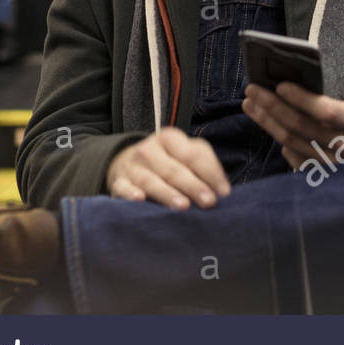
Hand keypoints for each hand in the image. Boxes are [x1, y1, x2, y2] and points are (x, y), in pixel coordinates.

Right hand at [105, 127, 230, 210]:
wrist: (126, 162)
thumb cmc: (167, 161)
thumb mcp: (185, 154)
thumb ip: (204, 166)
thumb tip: (223, 191)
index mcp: (170, 138)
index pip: (193, 154)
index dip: (210, 173)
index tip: (224, 193)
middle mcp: (150, 149)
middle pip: (173, 169)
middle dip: (193, 185)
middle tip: (209, 202)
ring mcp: (133, 166)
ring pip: (151, 180)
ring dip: (167, 193)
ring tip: (183, 206)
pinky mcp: (119, 182)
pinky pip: (124, 188)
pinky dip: (131, 193)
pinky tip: (140, 199)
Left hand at [243, 50, 343, 170]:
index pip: (325, 112)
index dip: (302, 99)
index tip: (280, 84)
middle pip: (301, 126)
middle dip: (273, 106)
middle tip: (252, 89)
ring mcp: (329, 164)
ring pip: (291, 141)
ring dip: (267, 121)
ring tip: (249, 102)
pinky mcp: (318, 173)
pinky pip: (291, 157)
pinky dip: (276, 139)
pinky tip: (262, 121)